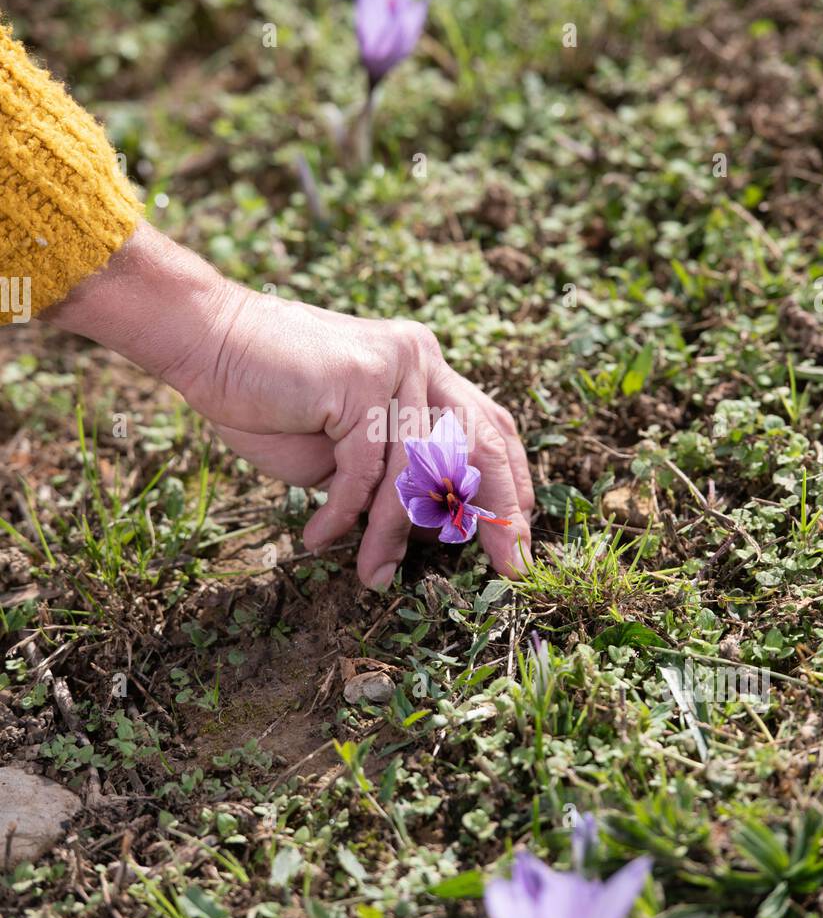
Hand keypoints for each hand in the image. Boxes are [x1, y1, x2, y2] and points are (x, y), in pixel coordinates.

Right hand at [47, 223, 533, 587]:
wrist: (207, 342)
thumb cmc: (270, 397)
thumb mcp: (344, 446)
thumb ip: (389, 474)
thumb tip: (430, 529)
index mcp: (425, 367)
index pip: (489, 426)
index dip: (513, 479)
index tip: (519, 531)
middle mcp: (421, 359)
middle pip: (481, 445)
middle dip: (497, 512)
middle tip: (508, 566)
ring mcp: (394, 365)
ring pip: (414, 470)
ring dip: (390, 534)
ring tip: (371, 575)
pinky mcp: (360, 378)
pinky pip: (365, 467)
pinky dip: (343, 512)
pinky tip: (319, 536)